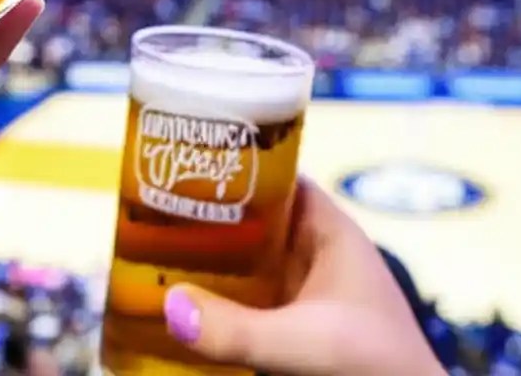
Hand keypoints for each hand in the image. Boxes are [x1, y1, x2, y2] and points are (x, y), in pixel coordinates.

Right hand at [162, 179, 443, 375]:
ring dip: (199, 263)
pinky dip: (208, 303)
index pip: (277, 176)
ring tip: (140, 255)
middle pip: (247, 220)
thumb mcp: (307, 345)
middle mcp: (313, 258)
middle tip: (142, 214)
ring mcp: (300, 297)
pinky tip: (170, 307)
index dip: (231, 165)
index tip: (178, 165)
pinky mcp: (288, 332)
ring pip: (239, 263)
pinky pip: (238, 304)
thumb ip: (239, 329)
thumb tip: (168, 305)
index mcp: (330, 233)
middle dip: (199, 218)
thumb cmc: (379, 371)